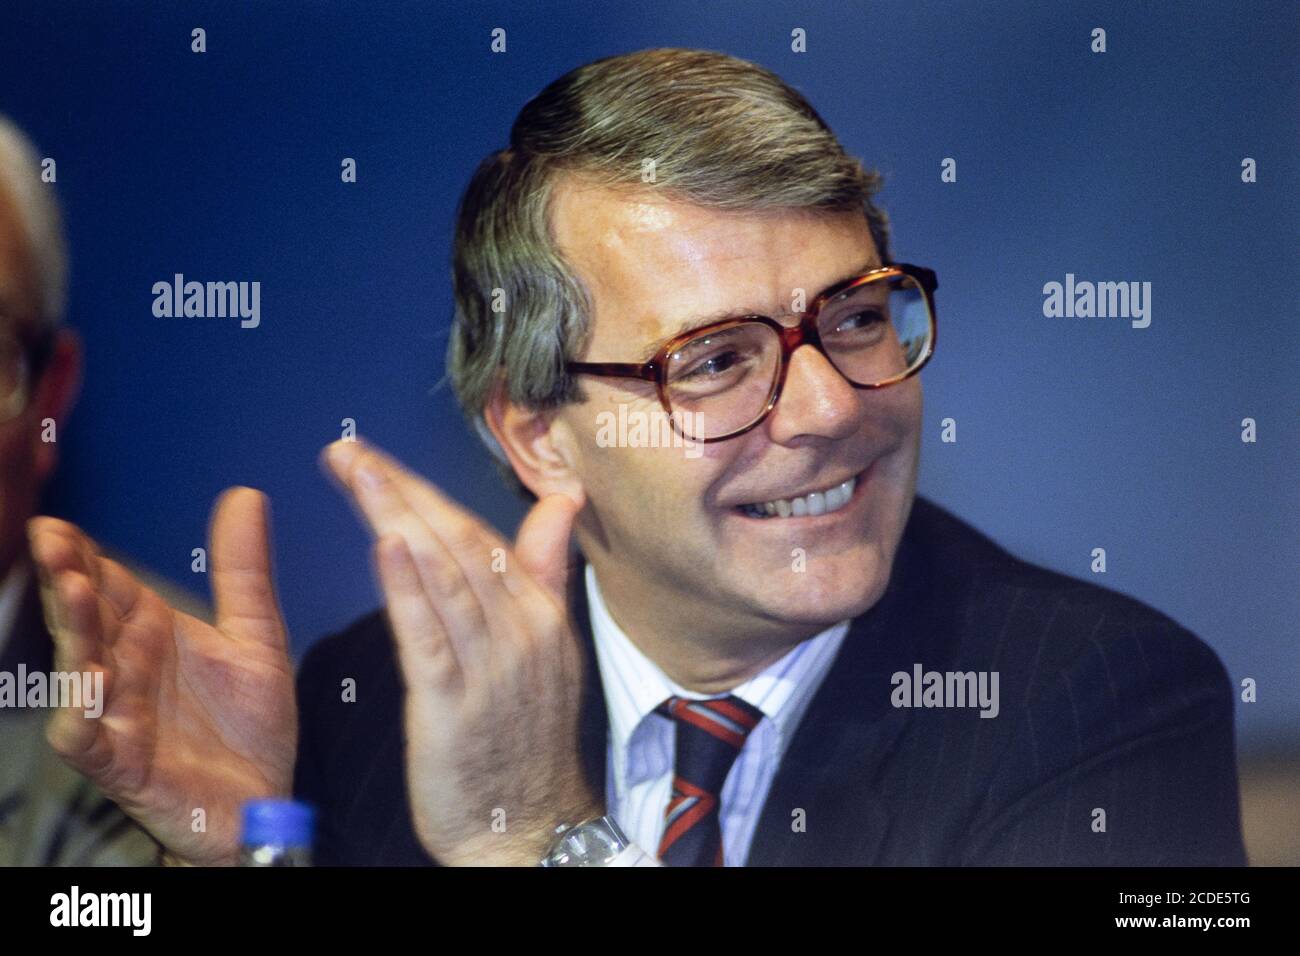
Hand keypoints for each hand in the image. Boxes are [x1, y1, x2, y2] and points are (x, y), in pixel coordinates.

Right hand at [27, 488, 296, 865]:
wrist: (263, 800)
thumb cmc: (247, 726)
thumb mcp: (256, 636)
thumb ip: (244, 570)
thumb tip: (244, 494)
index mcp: (151, 633)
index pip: (107, 583)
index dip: (81, 554)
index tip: (60, 525)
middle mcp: (126, 668)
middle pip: (85, 618)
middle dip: (67, 581)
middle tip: (54, 544)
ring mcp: (118, 715)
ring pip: (81, 668)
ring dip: (74, 632)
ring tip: (75, 593)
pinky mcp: (123, 762)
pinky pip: (88, 737)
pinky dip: (81, 711)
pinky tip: (88, 683)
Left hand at [324, 438, 600, 865]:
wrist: (533, 827)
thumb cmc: (528, 738)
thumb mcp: (552, 647)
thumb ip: (544, 568)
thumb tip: (563, 499)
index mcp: (541, 612)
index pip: (479, 533)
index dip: (423, 491)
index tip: (375, 459)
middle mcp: (521, 630)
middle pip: (455, 543)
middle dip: (398, 491)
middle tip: (347, 452)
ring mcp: (491, 668)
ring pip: (441, 577)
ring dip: (396, 517)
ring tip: (355, 474)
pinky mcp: (454, 707)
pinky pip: (429, 638)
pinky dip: (408, 589)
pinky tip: (385, 546)